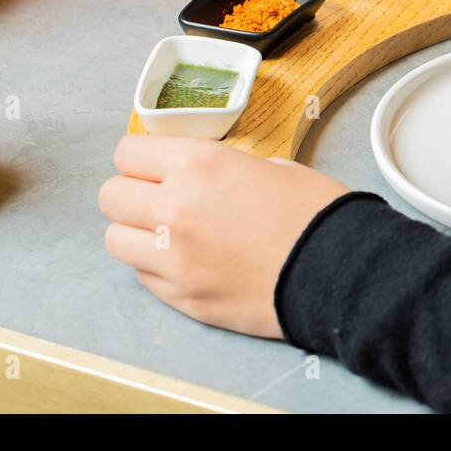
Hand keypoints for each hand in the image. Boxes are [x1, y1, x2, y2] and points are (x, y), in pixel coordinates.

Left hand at [99, 136, 349, 338]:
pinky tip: (190, 261)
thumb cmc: (316, 213)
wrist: (339, 271)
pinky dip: (157, 267)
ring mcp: (172, 257)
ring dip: (136, 233)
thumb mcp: (272, 166)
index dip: (141, 159)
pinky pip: (143, 276)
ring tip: (169, 235)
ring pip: (115, 239)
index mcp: (199, 164)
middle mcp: (174, 207)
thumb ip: (222, 169)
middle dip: (132, 194)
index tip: (155, 167)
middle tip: (159, 200)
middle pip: (110, 195)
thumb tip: (201, 177)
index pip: (127, 153)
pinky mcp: (181, 297)